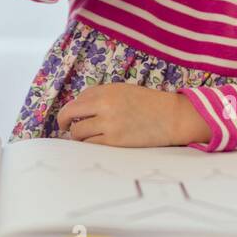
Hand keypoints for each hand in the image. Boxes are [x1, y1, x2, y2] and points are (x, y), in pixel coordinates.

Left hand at [57, 83, 196, 147]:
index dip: (71, 109)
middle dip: (64, 122)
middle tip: (64, 128)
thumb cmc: (150, 104)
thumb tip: (80, 109)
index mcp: (107, 90)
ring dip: (78, 136)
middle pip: (70, 114)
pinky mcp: (114, 141)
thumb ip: (103, 96)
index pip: (78, 99)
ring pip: (77, 132)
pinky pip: (90, 145)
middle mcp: (105, 105)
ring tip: (86, 138)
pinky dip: (88, 146)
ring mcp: (108, 124)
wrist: (172, 117)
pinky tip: (94, 145)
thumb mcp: (125, 91)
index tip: (69, 117)